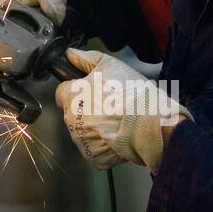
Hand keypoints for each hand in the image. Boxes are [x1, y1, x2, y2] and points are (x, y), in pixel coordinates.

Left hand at [53, 48, 191, 172]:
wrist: (150, 123)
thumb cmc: (131, 93)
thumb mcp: (110, 65)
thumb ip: (85, 58)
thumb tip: (71, 54)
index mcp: (70, 96)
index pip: (62, 91)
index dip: (77, 89)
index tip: (90, 90)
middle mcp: (71, 120)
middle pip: (72, 112)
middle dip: (86, 108)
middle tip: (108, 104)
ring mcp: (81, 140)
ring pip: (83, 131)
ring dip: (95, 126)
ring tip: (116, 119)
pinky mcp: (94, 157)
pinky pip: (95, 149)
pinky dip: (104, 144)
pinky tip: (117, 134)